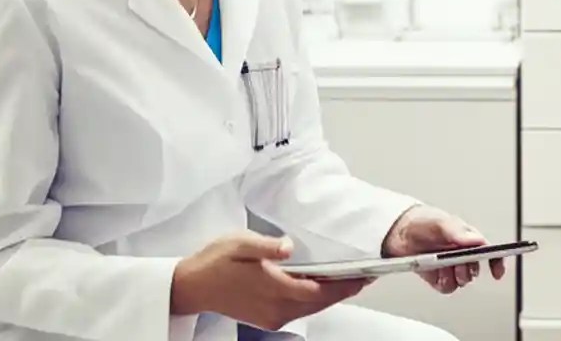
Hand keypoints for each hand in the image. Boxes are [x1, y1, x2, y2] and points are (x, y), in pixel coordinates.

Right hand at [171, 231, 370, 329]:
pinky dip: (317, 299)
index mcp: (274, 289)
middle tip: (367, 275)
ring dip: (333, 295)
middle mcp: (277, 309)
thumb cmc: (215, 261)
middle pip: (321, 302)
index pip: (320, 290)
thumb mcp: (240, 243)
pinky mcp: (269, 319)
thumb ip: (267, 245)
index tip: (365, 274)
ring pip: (313, 308)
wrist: (192, 285)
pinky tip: (324, 287)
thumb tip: (288, 246)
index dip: (345, 283)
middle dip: (345, 289)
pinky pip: (301, 310)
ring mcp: (273, 317)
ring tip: (351, 279)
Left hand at [381, 204, 506, 293]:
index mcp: (467, 238)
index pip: (488, 251)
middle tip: (458, 264)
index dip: (497, 262)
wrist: (398, 231)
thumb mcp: (440, 223)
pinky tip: (436, 273)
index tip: (497, 272)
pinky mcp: (438, 277)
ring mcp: (449, 266)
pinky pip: (447, 287)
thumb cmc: (422, 222)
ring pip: (462, 281)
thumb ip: (458, 233)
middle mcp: (461, 253)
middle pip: (475, 269)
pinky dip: (443, 282)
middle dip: (468, 269)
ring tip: (443, 267)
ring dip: (454, 276)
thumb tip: (477, 240)